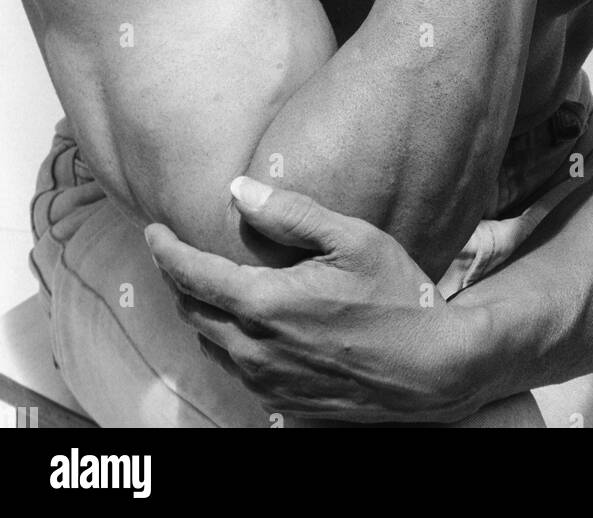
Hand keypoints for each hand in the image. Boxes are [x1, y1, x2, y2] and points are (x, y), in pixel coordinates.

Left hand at [145, 178, 484, 424]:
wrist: (433, 371)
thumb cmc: (398, 299)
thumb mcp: (352, 239)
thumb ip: (291, 213)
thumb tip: (238, 190)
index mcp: (265, 304)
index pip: (190, 275)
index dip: (165, 250)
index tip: (154, 231)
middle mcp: (256, 350)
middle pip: (193, 311)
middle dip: (181, 280)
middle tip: (183, 254)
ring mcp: (269, 385)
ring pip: (213, 345)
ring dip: (206, 314)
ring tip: (219, 288)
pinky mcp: (285, 407)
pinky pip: (241, 373)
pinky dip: (235, 345)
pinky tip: (257, 328)